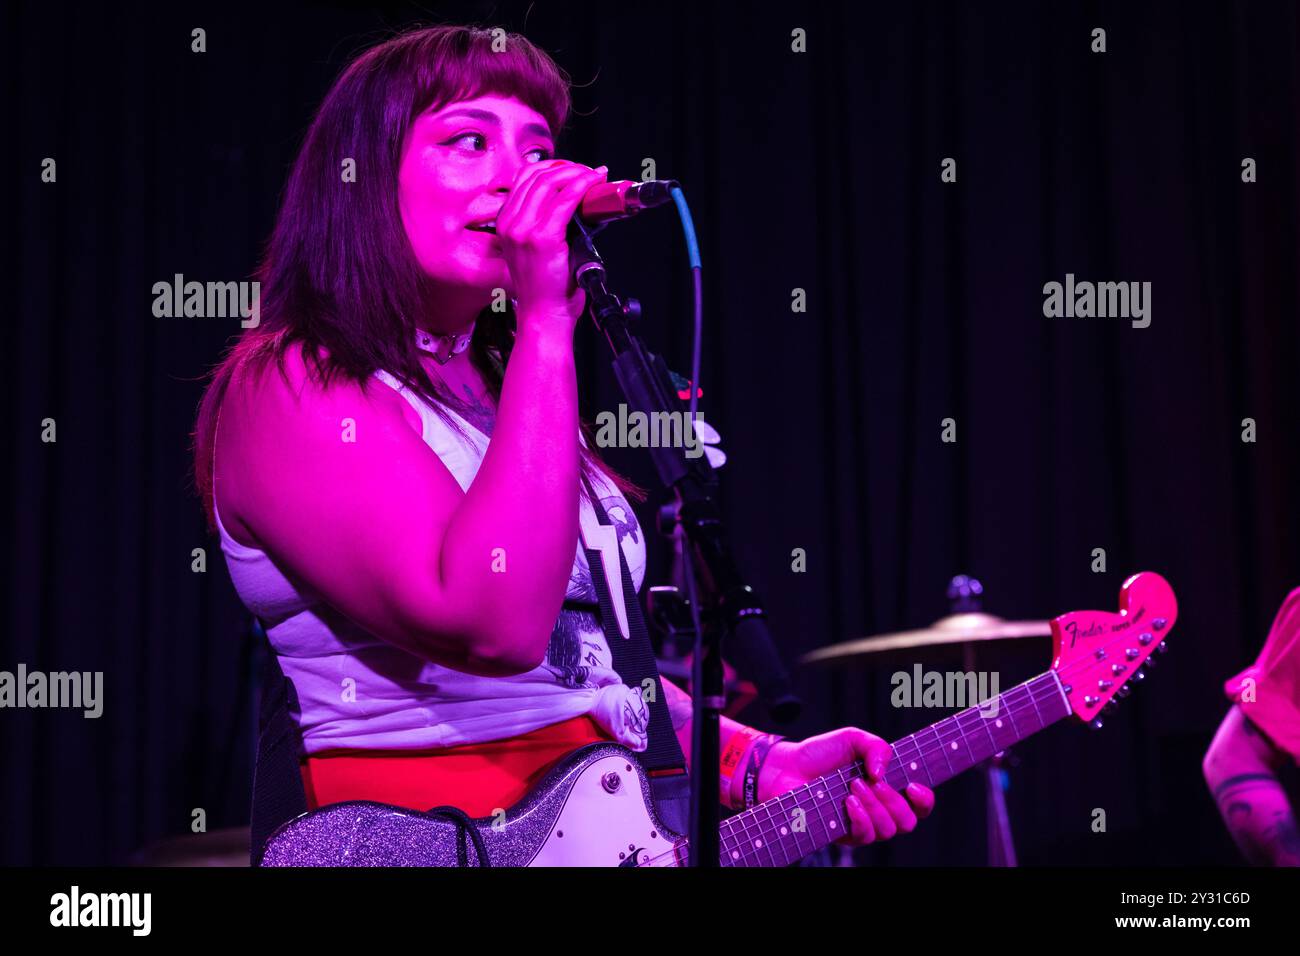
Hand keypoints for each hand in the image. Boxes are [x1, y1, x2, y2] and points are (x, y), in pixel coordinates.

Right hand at [495, 159, 608, 334]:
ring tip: (594, 177)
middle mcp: (510, 223)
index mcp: (505, 222)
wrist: (544, 313)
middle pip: (537, 176)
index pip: (525, 178)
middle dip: (568, 167)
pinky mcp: (543, 238)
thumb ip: (541, 222)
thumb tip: (569, 198)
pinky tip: (594, 183)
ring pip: (550, 183)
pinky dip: (583, 186)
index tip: (572, 170)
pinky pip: (565, 200)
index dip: (551, 167)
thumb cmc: (545, 286)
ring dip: (577, 174)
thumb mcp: (533, 247)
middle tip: (588, 172)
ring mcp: (524, 230)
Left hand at [759, 727, 934, 846]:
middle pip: (908, 821)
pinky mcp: (843, 834)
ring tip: (853, 785)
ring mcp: (862, 824)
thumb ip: (877, 746)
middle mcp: (878, 809)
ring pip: (887, 830)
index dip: (925, 800)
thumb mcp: (852, 738)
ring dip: (874, 806)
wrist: (787, 767)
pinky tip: (848, 801)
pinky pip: (864, 836)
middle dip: (895, 801)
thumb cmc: (820, 753)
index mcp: (887, 787)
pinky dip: (861, 817)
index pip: (919, 805)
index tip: (913, 786)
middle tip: (874, 781)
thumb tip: (883, 773)